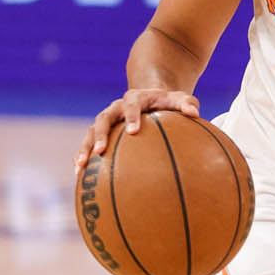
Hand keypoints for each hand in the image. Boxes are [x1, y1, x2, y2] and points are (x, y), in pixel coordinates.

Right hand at [77, 86, 200, 171]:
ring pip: (90, 133)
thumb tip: (195, 114)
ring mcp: (106, 121)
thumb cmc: (167, 102)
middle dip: (99, 135)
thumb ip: (187, 103)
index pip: (131, 105)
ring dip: (84, 149)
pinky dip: (83, 158)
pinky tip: (79, 177)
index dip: (131, 117)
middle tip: (99, 151)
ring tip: (80, 167)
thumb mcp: (178, 99)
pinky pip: (88, 145)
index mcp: (134, 99)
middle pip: (102, 119)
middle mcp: (116, 109)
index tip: (133, 131)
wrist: (149, 97)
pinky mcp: (101, 133)